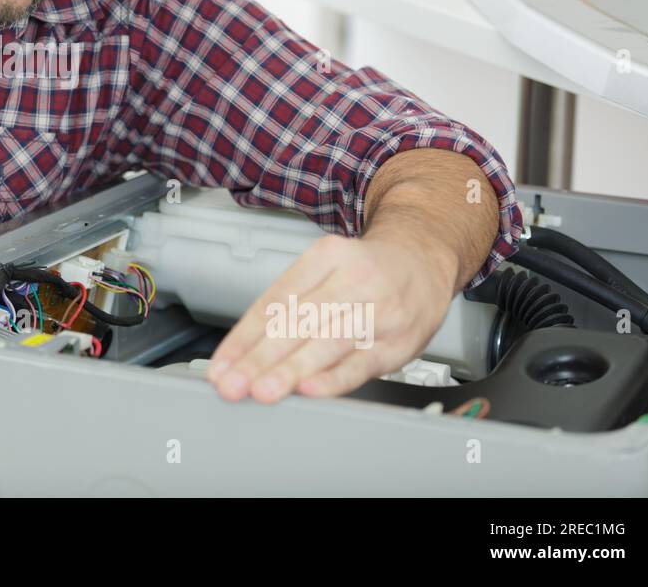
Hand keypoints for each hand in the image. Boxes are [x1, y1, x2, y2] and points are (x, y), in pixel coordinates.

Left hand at [205, 232, 456, 403]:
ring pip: (327, 342)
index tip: (222, 364)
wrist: (425, 262)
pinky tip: (310, 389)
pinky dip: (334, 379)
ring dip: (290, 371)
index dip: (245, 337)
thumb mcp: (327, 267)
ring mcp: (379, 311)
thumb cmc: (368, 271)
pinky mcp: (400, 342)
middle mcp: (353, 280)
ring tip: (262, 391)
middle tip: (233, 384)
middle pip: (298, 322)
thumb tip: (246, 349)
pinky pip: (361, 364)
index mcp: (326, 256)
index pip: (276, 301)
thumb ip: (291, 303)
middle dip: (259, 358)